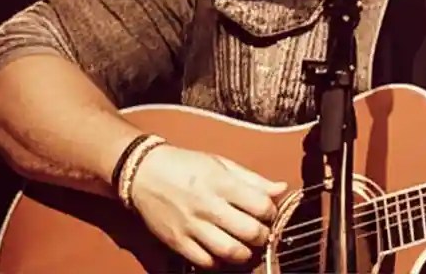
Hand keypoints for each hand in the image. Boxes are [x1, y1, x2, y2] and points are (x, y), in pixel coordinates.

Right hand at [129, 145, 288, 269]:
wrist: (143, 173)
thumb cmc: (185, 165)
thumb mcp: (221, 164)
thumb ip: (253, 179)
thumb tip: (282, 189)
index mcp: (221, 183)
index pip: (261, 206)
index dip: (271, 212)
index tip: (267, 212)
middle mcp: (208, 206)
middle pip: (250, 232)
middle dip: (263, 235)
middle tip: (260, 232)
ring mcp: (192, 226)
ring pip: (230, 251)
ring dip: (245, 253)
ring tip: (245, 246)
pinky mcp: (177, 242)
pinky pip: (205, 261)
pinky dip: (219, 261)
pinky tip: (222, 252)